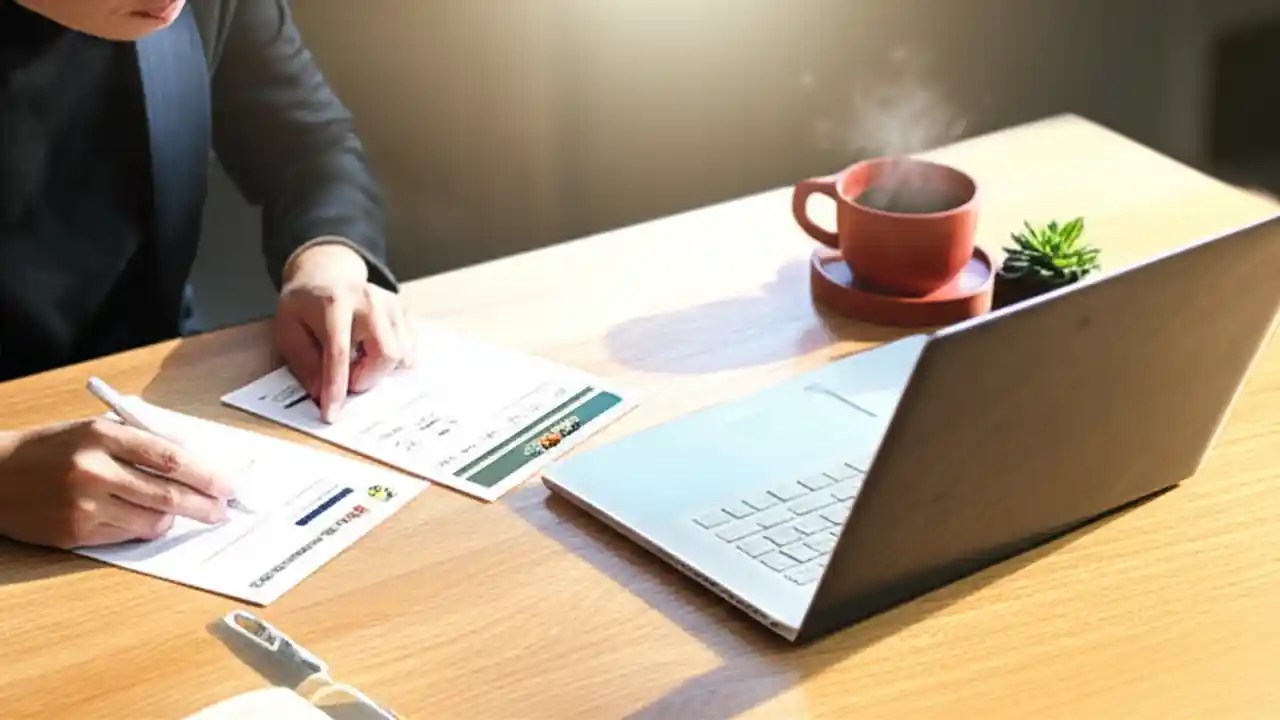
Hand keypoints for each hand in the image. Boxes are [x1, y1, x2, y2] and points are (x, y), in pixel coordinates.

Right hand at [0, 419, 234, 548]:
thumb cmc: (52, 449)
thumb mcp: (95, 431)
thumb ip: (142, 444)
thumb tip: (197, 465)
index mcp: (103, 435)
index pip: (171, 458)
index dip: (208, 474)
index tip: (230, 485)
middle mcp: (94, 470)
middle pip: (168, 493)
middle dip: (205, 504)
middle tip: (223, 510)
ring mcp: (83, 505)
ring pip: (153, 520)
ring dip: (175, 518)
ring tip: (183, 511)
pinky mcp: (75, 533)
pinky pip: (127, 535)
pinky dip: (144, 528)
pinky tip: (144, 518)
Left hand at [273, 241, 415, 422]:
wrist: (326, 272)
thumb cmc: (304, 305)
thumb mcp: (288, 329)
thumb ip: (303, 361)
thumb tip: (321, 392)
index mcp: (334, 302)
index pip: (339, 352)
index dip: (336, 387)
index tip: (331, 413)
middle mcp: (369, 300)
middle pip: (384, 354)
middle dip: (365, 379)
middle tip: (347, 380)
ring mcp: (391, 304)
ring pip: (402, 355)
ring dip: (378, 371)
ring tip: (359, 364)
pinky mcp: (403, 311)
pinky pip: (410, 349)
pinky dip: (393, 364)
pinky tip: (373, 356)